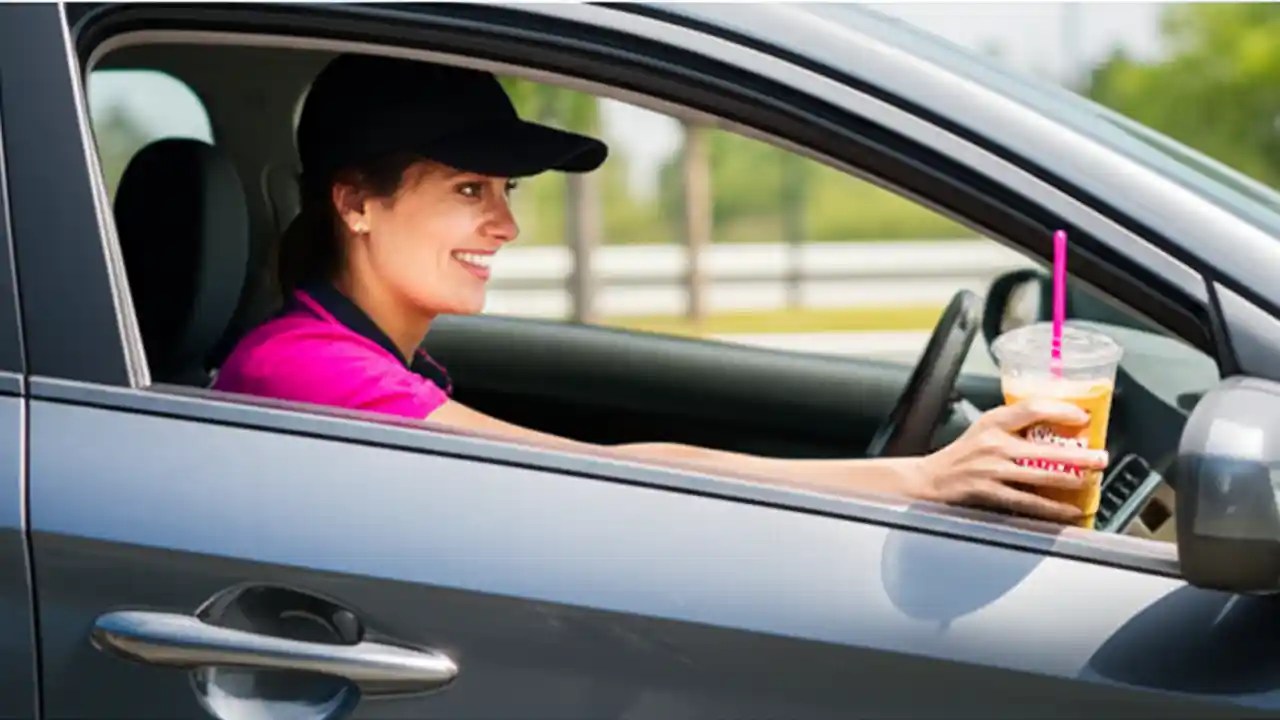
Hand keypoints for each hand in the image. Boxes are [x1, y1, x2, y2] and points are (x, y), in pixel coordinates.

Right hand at [904, 399, 1109, 522]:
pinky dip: (1052, 508)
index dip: (1061, 411)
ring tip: (1091, 481)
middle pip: (1045, 448)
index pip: (1032, 408)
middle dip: (1079, 455)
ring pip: (1041, 476)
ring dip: (1071, 480)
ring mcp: (992, 470)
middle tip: (1101, 458)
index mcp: (993, 422)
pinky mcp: (990, 493)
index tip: (1083, 417)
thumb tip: (1058, 426)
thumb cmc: (962, 454)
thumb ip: (1014, 426)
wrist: (930, 480)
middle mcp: (994, 444)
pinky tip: (1070, 510)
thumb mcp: (984, 429)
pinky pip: (1028, 502)